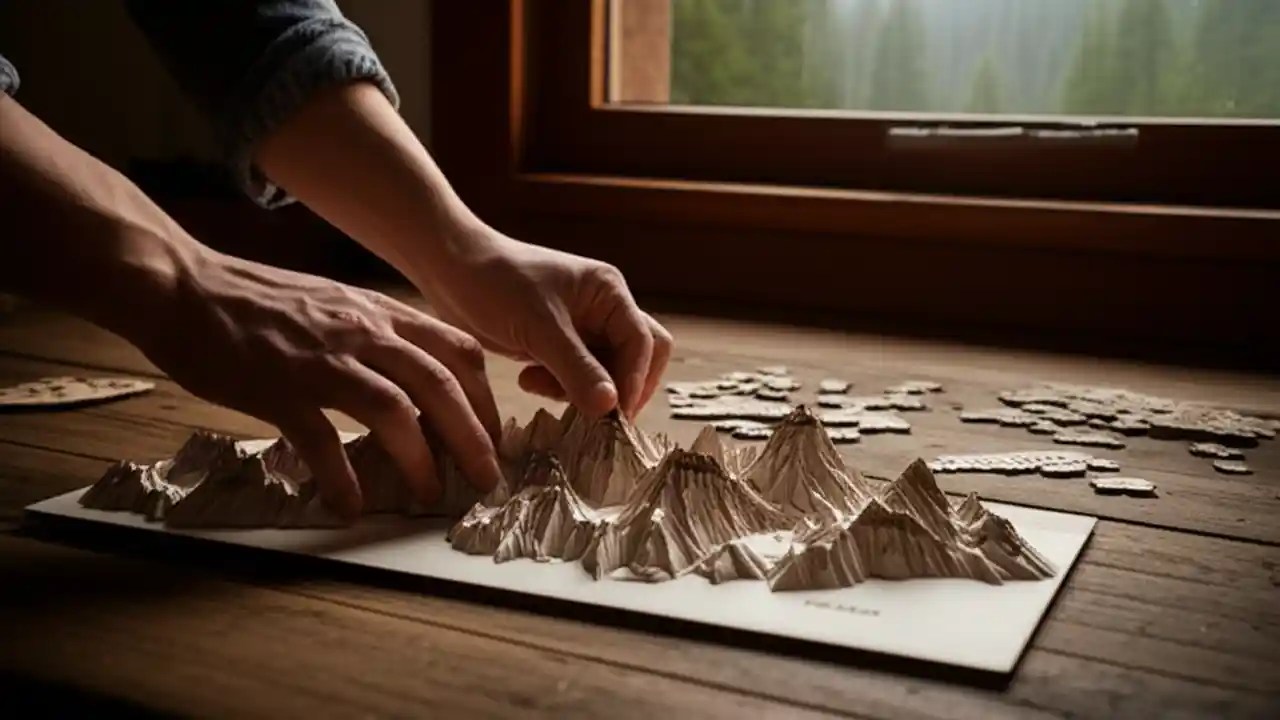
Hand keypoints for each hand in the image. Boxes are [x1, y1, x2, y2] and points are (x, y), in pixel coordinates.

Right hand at [134, 249, 504, 518]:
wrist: (185, 286)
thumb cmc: (258, 300)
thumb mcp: (336, 301)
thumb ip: (377, 330)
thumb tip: (414, 370)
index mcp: (378, 311)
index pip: (456, 349)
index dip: (484, 396)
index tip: (492, 432)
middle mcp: (361, 332)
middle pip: (440, 385)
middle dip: (473, 437)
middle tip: (486, 478)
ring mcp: (321, 360)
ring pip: (394, 411)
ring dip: (420, 459)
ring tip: (430, 494)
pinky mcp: (278, 388)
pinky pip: (322, 441)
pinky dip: (342, 478)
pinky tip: (351, 506)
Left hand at [410, 225, 672, 419]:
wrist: (449, 270)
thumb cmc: (495, 284)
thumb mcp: (538, 327)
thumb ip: (577, 368)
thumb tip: (611, 407)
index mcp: (609, 292)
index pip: (644, 342)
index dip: (633, 380)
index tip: (613, 415)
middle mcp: (603, 308)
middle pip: (637, 358)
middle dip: (618, 388)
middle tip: (594, 415)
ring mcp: (582, 327)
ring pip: (606, 372)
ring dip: (582, 389)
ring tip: (541, 385)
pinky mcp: (558, 344)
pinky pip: (577, 376)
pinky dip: (560, 387)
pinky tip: (529, 379)